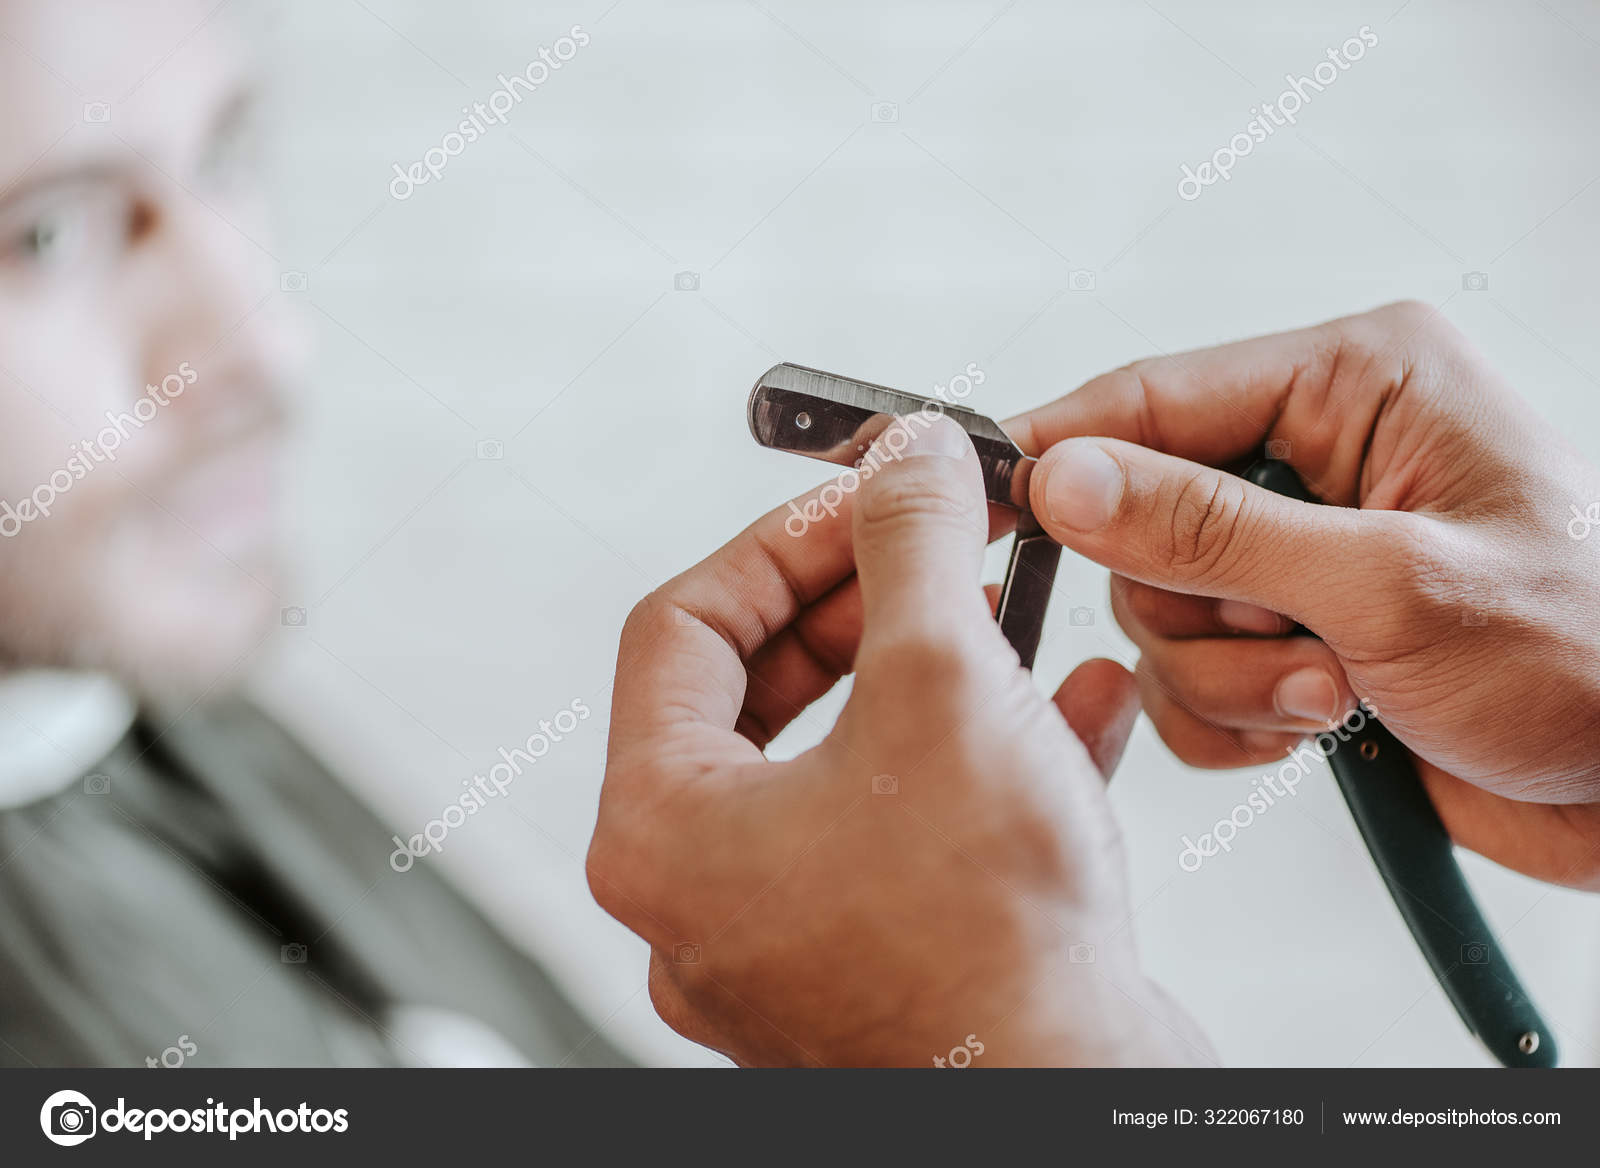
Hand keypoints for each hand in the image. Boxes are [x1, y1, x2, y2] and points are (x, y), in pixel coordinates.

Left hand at [589, 415, 1208, 1065]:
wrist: (1080, 1105)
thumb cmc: (990, 942)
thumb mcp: (946, 682)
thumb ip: (913, 545)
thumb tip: (908, 459)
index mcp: (663, 831)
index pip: (683, 628)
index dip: (780, 542)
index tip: (864, 497)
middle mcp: (708, 895)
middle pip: (763, 693)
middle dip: (867, 606)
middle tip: (939, 549)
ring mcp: (792, 938)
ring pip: (849, 760)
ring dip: (935, 676)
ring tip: (1010, 622)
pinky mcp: (881, 965)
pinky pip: (910, 829)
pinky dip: (977, 761)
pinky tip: (1073, 713)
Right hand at [1010, 300, 1599, 888]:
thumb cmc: (1593, 659)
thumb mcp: (1391, 583)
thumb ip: (1211, 529)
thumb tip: (1064, 477)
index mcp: (1358, 383)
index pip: (1155, 397)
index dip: (1059, 454)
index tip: (976, 507)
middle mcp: (1321, 454)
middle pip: (1141, 520)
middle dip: (1204, 612)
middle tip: (1298, 650)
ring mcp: (1305, 548)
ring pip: (1160, 609)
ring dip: (1230, 677)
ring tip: (1335, 696)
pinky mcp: (1297, 631)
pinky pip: (1191, 676)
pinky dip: (1237, 720)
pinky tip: (1324, 729)